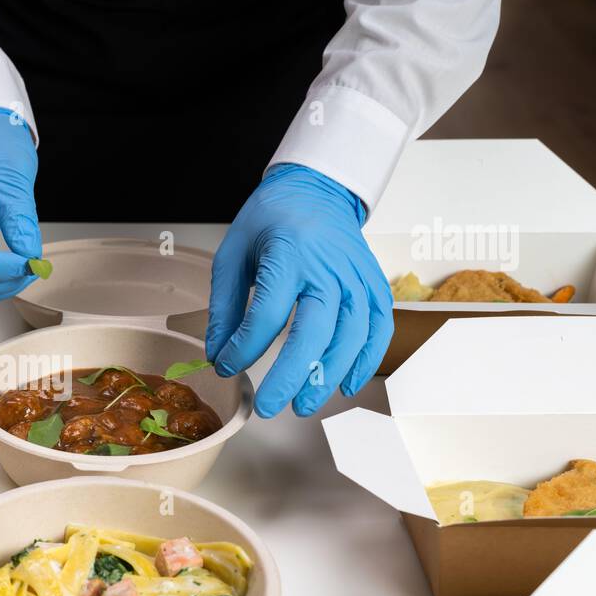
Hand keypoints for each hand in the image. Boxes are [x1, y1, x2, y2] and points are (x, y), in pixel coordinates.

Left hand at [205, 163, 393, 417]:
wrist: (316, 189)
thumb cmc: (272, 219)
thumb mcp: (233, 253)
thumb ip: (225, 306)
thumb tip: (218, 354)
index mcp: (288, 255)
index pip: (267, 314)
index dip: (245, 348)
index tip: (226, 366)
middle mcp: (329, 268)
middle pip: (315, 331)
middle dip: (291, 376)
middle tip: (270, 406)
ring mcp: (357, 277)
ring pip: (351, 337)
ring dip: (328, 376)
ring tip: (303, 404)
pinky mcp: (374, 285)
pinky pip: (378, 329)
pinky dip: (365, 361)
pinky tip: (345, 385)